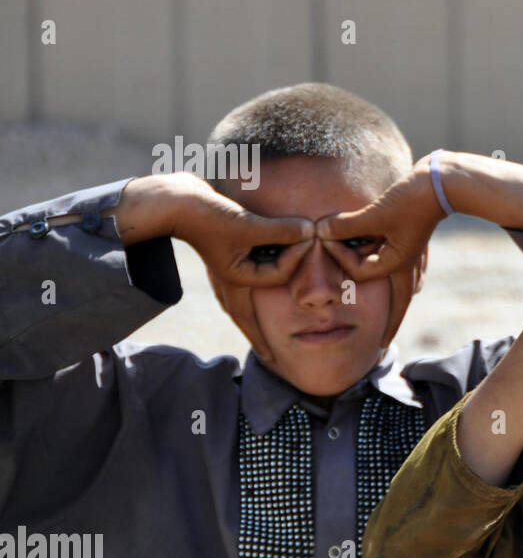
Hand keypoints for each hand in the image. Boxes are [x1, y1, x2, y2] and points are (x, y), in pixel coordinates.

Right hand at [164, 175, 315, 360]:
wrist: (175, 198)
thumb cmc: (207, 215)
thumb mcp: (247, 225)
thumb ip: (281, 231)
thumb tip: (311, 233)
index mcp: (235, 278)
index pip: (278, 275)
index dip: (297, 256)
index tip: (309, 235)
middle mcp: (232, 277)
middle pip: (246, 316)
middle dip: (259, 338)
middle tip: (271, 359)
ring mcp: (229, 265)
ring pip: (243, 300)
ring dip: (253, 317)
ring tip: (263, 338)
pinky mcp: (229, 251)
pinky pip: (247, 274)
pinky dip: (256, 280)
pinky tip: (262, 286)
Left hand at [314, 154, 445, 346]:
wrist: (442, 183)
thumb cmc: (411, 201)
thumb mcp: (376, 214)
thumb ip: (346, 225)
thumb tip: (320, 232)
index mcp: (398, 264)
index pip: (359, 271)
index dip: (339, 257)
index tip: (324, 236)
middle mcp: (406, 264)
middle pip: (399, 303)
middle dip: (391, 324)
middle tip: (384, 345)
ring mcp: (412, 253)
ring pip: (403, 285)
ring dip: (396, 302)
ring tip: (392, 322)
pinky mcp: (411, 239)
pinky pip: (403, 266)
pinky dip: (398, 275)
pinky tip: (407, 283)